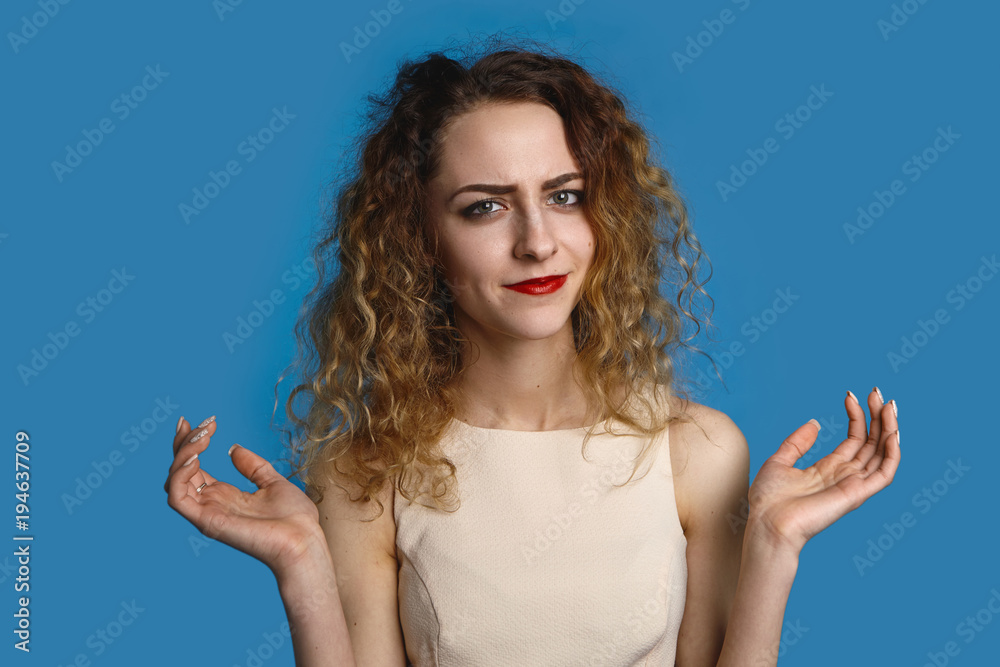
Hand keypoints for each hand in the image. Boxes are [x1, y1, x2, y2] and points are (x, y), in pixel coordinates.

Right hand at [164, 416, 327, 574]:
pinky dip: (179, 475)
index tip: (205, 421)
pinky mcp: (206, 521)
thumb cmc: (294, 519)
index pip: (193, 468)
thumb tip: (234, 449)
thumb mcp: (273, 482)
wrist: (303, 540)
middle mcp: (211, 504)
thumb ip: (252, 467)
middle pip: (180, 471)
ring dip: (182, 454)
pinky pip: (177, 498)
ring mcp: (207, 513)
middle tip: (205, 424)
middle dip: (185, 443)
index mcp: (224, 496)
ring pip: (174, 481)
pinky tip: (195, 457)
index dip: (192, 444)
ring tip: (203, 437)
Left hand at [746, 387, 900, 553]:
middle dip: (877, 416)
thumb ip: (798, 442)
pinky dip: (892, 453)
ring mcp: (853, 485)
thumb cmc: (769, 501)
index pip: (854, 438)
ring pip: (882, 454)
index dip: (856, 415)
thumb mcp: (779, 461)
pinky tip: (892, 432)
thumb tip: (815, 422)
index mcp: (828, 469)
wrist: (767, 524)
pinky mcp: (857, 494)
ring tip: (888, 405)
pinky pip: (885, 473)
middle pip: (872, 442)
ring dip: (889, 429)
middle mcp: (845, 476)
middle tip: (877, 391)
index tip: (850, 394)